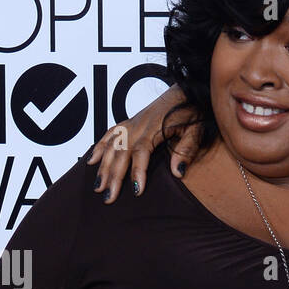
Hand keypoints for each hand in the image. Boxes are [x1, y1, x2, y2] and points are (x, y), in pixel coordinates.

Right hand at [86, 83, 199, 201]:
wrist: (186, 91)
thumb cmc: (192, 112)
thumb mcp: (196, 131)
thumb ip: (187, 150)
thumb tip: (178, 172)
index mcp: (154, 129)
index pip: (141, 152)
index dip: (137, 171)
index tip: (136, 190)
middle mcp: (138, 126)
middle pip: (121, 153)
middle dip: (113, 176)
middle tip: (109, 197)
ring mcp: (132, 123)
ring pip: (111, 146)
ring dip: (103, 167)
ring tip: (98, 187)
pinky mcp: (129, 122)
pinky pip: (109, 134)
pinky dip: (98, 147)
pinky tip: (91, 162)